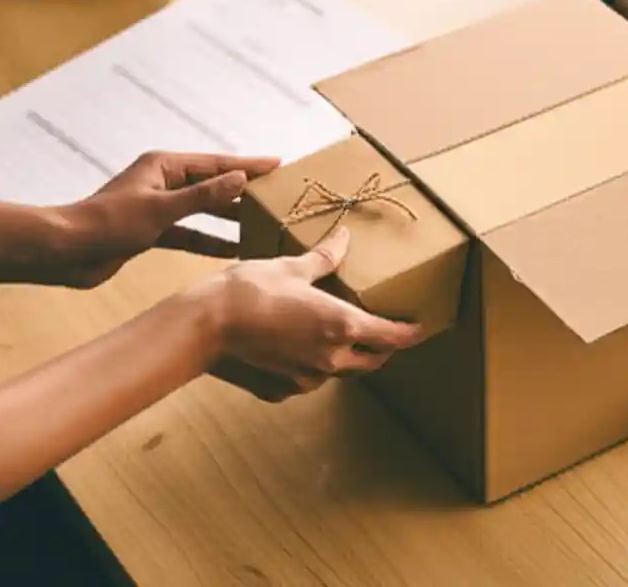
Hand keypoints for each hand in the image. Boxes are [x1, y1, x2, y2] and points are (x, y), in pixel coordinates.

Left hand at [58, 151, 279, 287]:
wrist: (68, 252)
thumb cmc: (108, 224)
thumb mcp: (161, 209)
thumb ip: (203, 196)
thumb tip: (239, 179)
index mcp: (164, 166)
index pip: (217, 163)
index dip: (248, 165)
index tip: (278, 164)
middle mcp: (162, 182)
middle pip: (213, 184)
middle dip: (244, 191)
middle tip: (278, 196)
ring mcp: (157, 207)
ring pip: (203, 211)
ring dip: (229, 219)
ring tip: (261, 225)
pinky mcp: (151, 231)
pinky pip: (189, 233)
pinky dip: (209, 241)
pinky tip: (232, 250)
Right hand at [190, 227, 423, 402]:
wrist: (206, 324)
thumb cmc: (251, 290)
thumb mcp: (292, 267)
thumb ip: (324, 259)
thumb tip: (345, 238)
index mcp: (342, 326)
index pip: (392, 336)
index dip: (410, 333)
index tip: (421, 327)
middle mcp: (331, 359)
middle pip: (372, 360)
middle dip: (383, 348)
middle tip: (386, 331)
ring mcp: (306, 378)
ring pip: (340, 373)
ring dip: (347, 358)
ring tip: (338, 336)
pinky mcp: (282, 389)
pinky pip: (307, 380)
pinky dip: (311, 367)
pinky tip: (297, 348)